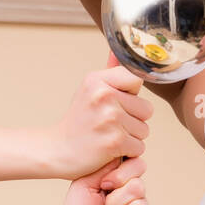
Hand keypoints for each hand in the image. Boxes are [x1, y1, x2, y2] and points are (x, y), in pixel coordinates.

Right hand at [47, 56, 151, 178]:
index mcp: (97, 80)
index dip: (132, 95)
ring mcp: (110, 118)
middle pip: (146, 109)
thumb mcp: (89, 91)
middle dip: (134, 120)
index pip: (137, 79)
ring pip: (144, 130)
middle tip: (111, 124)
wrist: (58, 150)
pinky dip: (128, 152)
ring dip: (131, 137)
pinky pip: (139, 147)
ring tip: (109, 135)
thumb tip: (119, 52)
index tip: (118, 103)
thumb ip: (109, 73)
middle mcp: (104, 95)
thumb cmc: (78, 122)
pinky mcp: (114, 141)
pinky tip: (110, 148)